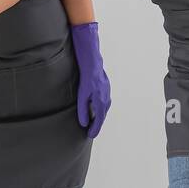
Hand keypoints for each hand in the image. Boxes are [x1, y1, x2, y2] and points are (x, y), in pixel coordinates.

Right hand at [71, 21, 110, 138]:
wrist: (88, 53)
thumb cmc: (89, 67)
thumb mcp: (89, 83)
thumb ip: (89, 95)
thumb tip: (86, 108)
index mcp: (102, 91)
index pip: (102, 111)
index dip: (97, 122)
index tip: (92, 132)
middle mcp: (103, 91)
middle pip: (102, 112)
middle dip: (97, 125)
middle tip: (91, 134)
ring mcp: (99, 87)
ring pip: (98, 109)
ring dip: (95, 121)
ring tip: (90, 130)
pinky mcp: (92, 84)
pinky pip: (90, 101)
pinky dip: (88, 111)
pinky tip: (85, 118)